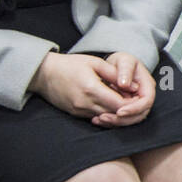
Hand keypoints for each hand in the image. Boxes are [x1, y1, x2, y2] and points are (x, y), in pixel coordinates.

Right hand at [29, 52, 154, 124]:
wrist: (44, 74)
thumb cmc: (70, 64)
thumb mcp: (94, 63)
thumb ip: (114, 74)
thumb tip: (134, 86)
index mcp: (91, 89)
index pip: (119, 104)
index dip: (131, 103)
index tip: (137, 97)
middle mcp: (85, 104)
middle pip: (114, 114)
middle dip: (126, 109)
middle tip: (134, 101)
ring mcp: (79, 111)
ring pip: (105, 118)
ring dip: (116, 112)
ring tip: (123, 101)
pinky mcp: (76, 114)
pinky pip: (95, 117)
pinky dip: (105, 113)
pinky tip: (109, 105)